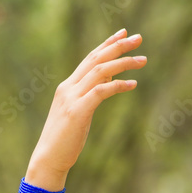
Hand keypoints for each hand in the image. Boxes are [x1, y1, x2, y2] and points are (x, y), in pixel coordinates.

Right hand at [26, 29, 146, 187]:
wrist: (48, 158)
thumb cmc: (65, 140)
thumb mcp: (79, 113)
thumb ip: (90, 95)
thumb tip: (108, 81)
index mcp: (67, 86)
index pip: (89, 58)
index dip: (107, 44)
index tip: (123, 34)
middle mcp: (68, 87)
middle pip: (96, 59)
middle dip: (118, 46)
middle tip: (138, 38)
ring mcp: (72, 98)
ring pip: (101, 71)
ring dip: (123, 63)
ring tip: (143, 60)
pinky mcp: (78, 112)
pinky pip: (101, 91)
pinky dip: (118, 85)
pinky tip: (133, 84)